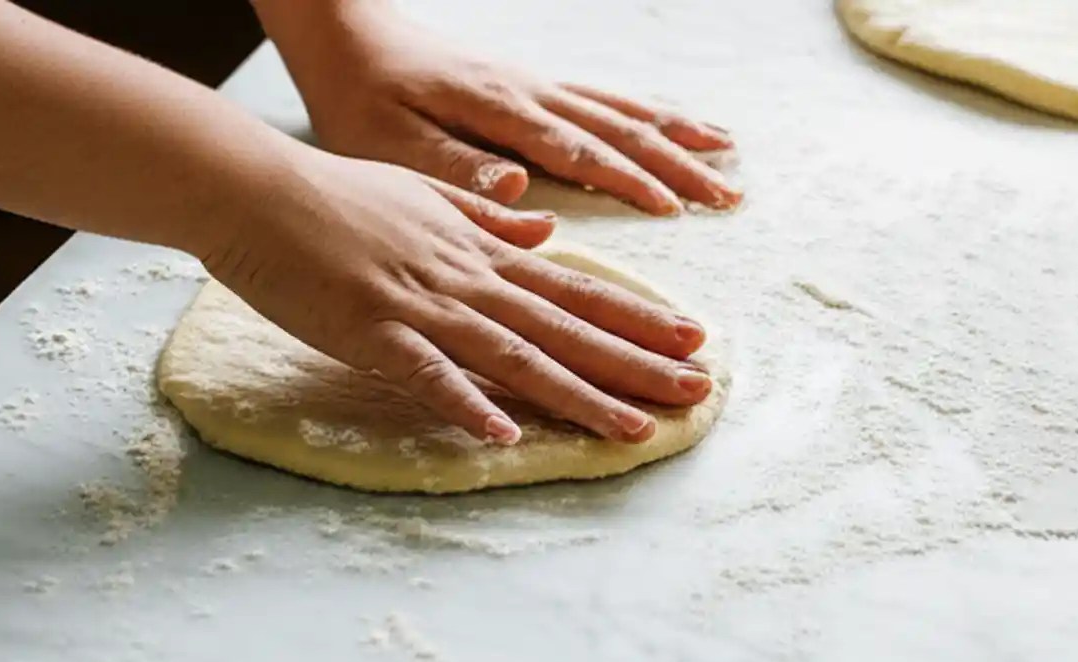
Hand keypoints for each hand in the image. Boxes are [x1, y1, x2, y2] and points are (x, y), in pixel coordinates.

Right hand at [197, 152, 711, 443]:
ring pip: (516, 355)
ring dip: (579, 392)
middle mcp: (467, 280)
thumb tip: (545, 230)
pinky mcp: (371, 332)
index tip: (691, 339)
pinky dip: (465, 402)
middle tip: (697, 392)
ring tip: (634, 427)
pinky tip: (505, 435)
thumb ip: (488, 217)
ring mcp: (422, 306)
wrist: (259, 189)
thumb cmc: (338, 194)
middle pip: (565, 327)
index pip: (576, 289)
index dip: (636, 317)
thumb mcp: (426, 197)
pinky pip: (426, 374)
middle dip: (635, 363)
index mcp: (481, 253)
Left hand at [260, 0, 740, 214]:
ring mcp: (535, 86)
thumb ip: (455, 167)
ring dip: (676, 135)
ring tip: (728, 155)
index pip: (576, 147)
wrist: (348, 36)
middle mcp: (529, 93)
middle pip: (617, 127)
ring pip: (620, 109)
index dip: (626, 179)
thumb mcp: (390, 142)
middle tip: (730, 195)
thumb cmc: (360, 98)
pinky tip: (671, 128)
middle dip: (677, 163)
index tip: (674, 208)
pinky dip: (648, 116)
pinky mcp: (531, 89)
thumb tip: (524, 185)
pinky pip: (603, 101)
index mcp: (498, 109)